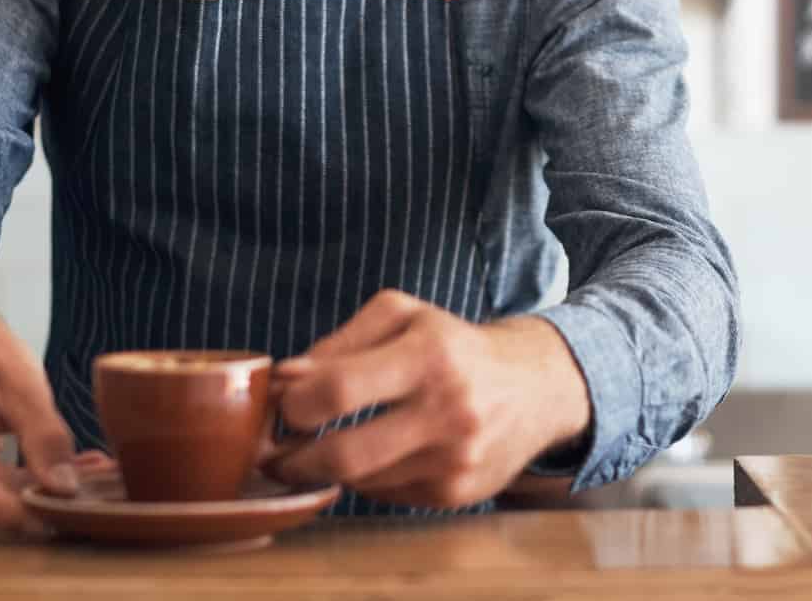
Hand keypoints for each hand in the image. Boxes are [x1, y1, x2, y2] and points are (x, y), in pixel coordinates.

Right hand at [0, 270, 84, 536]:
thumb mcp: (21, 378)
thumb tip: (63, 487)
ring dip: (25, 490)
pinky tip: (46, 470)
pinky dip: (10, 485)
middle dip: (30, 495)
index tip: (50, 520)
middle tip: (90, 481)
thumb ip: (43, 432)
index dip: (5, 509)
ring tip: (78, 467)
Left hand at [264, 289, 592, 509]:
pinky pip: (387, 494)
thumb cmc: (453, 345)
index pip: (338, 389)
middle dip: (295, 458)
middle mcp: (448, 409)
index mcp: (429, 354)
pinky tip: (373, 454)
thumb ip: (340, 343)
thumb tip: (284, 379)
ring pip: (361, 480)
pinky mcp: (459, 493)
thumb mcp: (403, 317)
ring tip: (316, 449)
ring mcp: (456, 458)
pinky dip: (368, 477)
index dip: (293, 403)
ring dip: (327, 469)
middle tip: (275, 451)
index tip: (279, 406)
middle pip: (344, 453)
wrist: (536, 387)